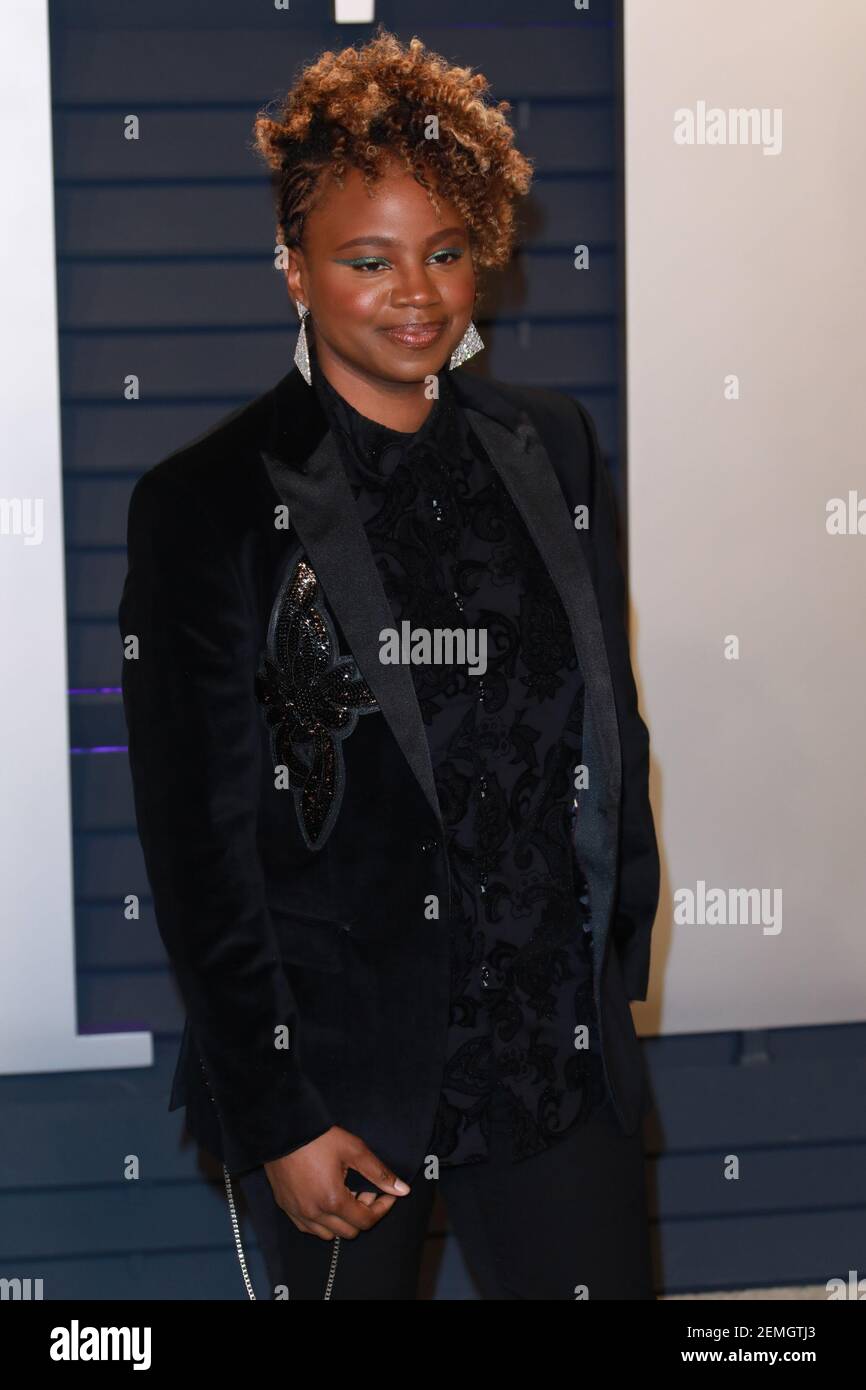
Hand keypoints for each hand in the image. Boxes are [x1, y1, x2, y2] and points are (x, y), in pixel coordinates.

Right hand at [264, 1126, 410, 1239]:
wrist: (284, 1129)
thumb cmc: (320, 1138)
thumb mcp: (354, 1150)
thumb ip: (379, 1173)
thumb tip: (403, 1190)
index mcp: (333, 1200)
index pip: (366, 1221)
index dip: (382, 1209)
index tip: (387, 1195)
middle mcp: (314, 1213)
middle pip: (349, 1232)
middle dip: (362, 1214)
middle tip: (364, 1191)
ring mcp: (298, 1213)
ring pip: (328, 1234)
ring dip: (342, 1220)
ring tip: (344, 1194)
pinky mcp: (285, 1207)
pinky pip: (308, 1227)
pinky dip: (322, 1221)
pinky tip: (326, 1199)